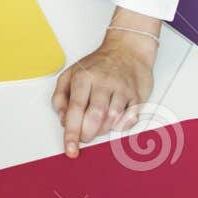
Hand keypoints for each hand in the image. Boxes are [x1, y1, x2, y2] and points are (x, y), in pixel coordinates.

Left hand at [53, 15, 158, 156]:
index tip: (70, 149)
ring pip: (113, 119)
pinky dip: (121, 125)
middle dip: (88, 134)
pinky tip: (115, 120)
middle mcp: (104, 82)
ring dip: (103, 130)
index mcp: (85, 77)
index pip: (75, 109)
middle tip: (84, 137)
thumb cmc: (98, 64)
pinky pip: (130, 118)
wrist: (128, 48)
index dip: (72, 132)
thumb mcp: (71, 73)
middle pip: (95, 116)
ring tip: (98, 125)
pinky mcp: (137, 95)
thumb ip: (60, 96)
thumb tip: (63, 120)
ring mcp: (122, 88)